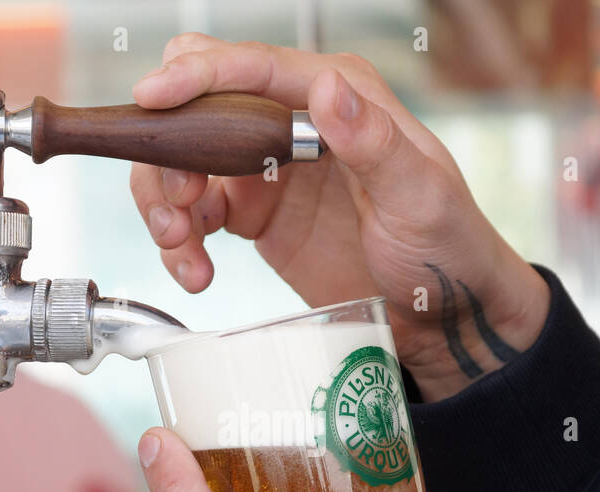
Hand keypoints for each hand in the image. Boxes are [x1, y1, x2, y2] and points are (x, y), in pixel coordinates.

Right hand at [129, 35, 550, 401]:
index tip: (152, 97)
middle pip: (202, 109)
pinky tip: (195, 270)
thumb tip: (326, 89)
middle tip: (179, 202)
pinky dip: (180, 242)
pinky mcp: (255, 215)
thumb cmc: (447, 248)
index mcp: (340, 96)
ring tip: (181, 245)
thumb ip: (373, 144)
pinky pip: (195, 214)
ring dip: (166, 201)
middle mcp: (296, 123)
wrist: (443, 317)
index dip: (196, 77)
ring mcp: (270, 169)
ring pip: (186, 162)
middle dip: (171, 148)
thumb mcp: (421, 197)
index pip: (254, 68)